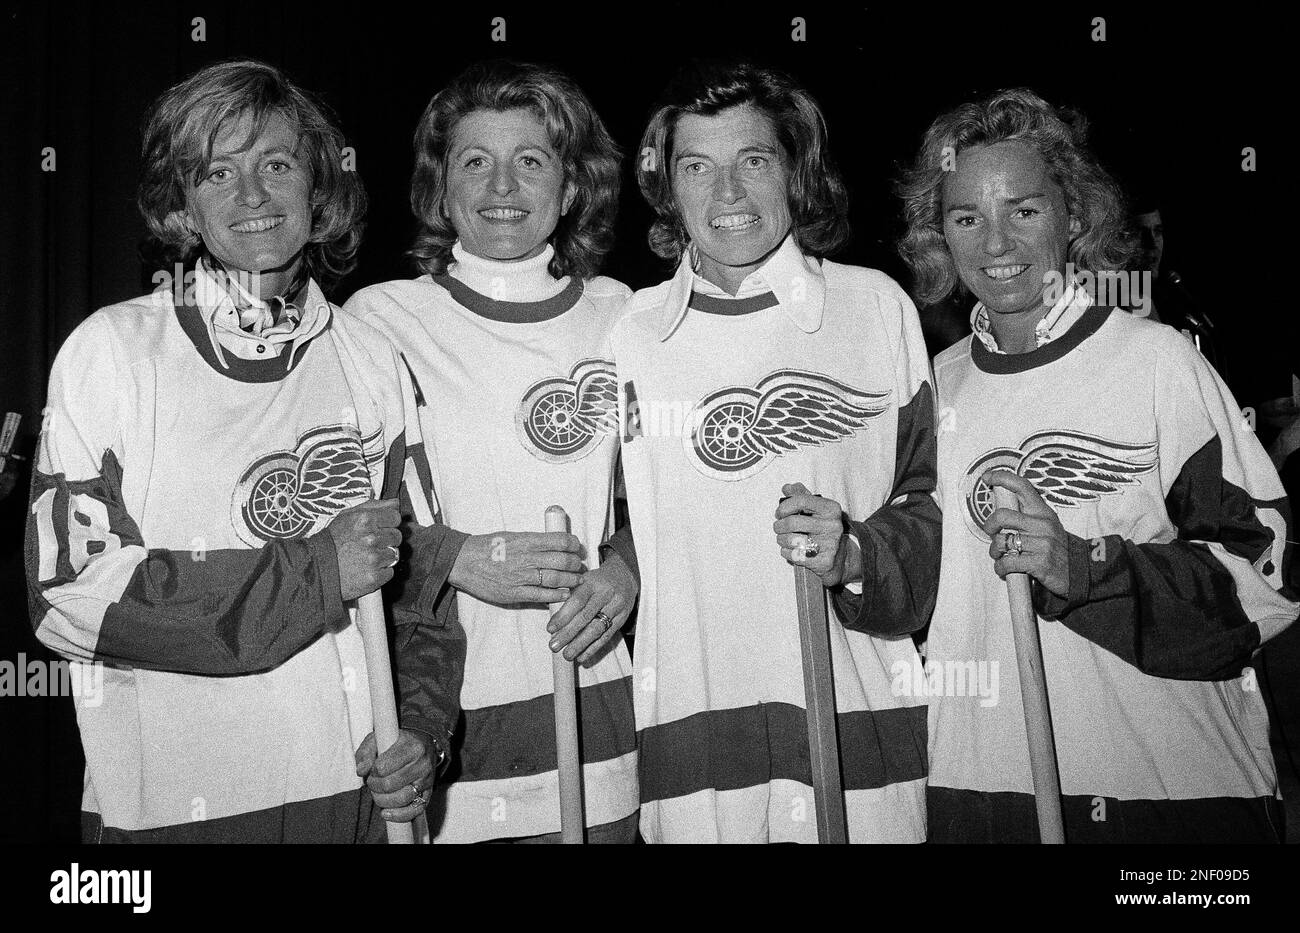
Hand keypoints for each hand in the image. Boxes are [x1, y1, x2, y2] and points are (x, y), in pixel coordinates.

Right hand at [324, 499, 400, 601]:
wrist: (316, 569)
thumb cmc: (332, 542)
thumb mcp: (347, 517)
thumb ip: (373, 507)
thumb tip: (395, 503)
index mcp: (365, 520)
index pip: (395, 517)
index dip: (388, 523)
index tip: (379, 528)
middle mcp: (371, 538)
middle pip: (397, 536)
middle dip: (386, 540)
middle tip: (369, 544)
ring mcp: (373, 559)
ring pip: (394, 554)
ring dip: (383, 556)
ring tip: (365, 557)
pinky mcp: (374, 577)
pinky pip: (390, 572)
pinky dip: (380, 572)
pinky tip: (365, 569)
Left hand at [354, 728, 436, 822]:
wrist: (422, 744)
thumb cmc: (398, 742)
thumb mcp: (379, 738)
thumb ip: (366, 752)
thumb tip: (361, 771)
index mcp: (412, 747)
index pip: (383, 767)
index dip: (372, 771)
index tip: (373, 768)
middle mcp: (423, 764)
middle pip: (390, 785)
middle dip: (374, 787)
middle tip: (373, 782)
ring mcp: (427, 781)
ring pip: (402, 799)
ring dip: (383, 801)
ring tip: (378, 793)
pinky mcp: (428, 794)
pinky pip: (414, 811)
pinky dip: (398, 816)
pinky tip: (385, 812)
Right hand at [449, 530, 584, 605]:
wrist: (462, 561)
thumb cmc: (487, 547)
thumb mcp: (512, 535)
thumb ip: (533, 540)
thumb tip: (554, 543)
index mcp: (526, 540)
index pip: (560, 540)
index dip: (573, 545)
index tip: (577, 548)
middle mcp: (526, 558)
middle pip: (562, 561)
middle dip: (575, 564)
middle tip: (580, 566)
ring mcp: (521, 577)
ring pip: (556, 579)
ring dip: (571, 581)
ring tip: (577, 580)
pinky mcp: (514, 593)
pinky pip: (542, 596)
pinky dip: (557, 595)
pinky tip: (565, 594)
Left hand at [547, 553, 636, 664]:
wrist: (625, 575)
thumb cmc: (597, 581)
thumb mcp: (582, 580)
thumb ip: (567, 594)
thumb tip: (551, 615)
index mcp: (592, 582)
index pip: (577, 600)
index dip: (563, 616)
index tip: (550, 629)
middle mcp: (605, 594)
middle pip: (586, 616)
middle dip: (568, 634)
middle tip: (554, 646)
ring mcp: (616, 607)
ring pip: (597, 628)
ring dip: (581, 644)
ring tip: (567, 655)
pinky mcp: (622, 618)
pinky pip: (607, 636)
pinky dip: (594, 648)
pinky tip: (582, 656)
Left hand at [774, 483, 860, 587]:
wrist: (839, 557)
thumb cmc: (822, 529)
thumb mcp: (816, 509)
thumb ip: (801, 495)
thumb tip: (787, 488)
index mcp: (831, 509)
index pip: (801, 500)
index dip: (784, 507)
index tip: (780, 513)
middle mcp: (833, 525)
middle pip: (792, 522)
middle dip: (779, 526)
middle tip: (778, 528)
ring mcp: (830, 545)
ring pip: (791, 540)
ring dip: (781, 540)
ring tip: (784, 539)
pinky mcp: (824, 562)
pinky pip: (794, 555)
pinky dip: (787, 552)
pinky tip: (792, 550)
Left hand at [979, 469, 1069, 597]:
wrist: (1079, 572)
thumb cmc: (1057, 548)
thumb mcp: (1048, 526)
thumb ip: (1027, 517)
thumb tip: (999, 511)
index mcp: (1043, 512)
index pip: (1022, 487)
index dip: (1002, 478)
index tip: (987, 477)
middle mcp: (1042, 525)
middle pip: (1002, 516)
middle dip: (988, 526)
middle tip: (990, 533)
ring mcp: (1041, 544)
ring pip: (1000, 542)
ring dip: (994, 552)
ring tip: (1000, 556)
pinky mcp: (1038, 563)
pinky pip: (1006, 563)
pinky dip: (1000, 568)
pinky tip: (1004, 569)